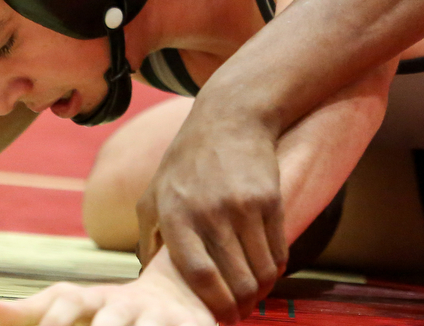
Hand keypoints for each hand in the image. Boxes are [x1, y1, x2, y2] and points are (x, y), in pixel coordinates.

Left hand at [0, 264, 214, 325]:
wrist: (186, 288)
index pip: (67, 303)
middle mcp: (129, 305)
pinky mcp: (195, 325)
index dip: (51, 322)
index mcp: (97, 299)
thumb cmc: (116, 309)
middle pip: (110, 320)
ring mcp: (163, 316)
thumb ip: (32, 311)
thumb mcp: (78, 306)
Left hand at [137, 109, 285, 323]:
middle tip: (240, 313)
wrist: (231, 117)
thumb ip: (148, 238)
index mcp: (177, 215)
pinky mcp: (270, 199)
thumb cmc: (187, 159)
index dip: (213, 303)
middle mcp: (210, 213)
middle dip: (240, 306)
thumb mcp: (154, 192)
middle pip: (235, 279)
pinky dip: (276, 269)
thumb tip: (146, 279)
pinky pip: (278, 249)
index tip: (218, 318)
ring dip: (260, 291)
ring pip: (261, 270)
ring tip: (255, 296)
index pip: (199, 275)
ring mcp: (243, 206)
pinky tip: (269, 273)